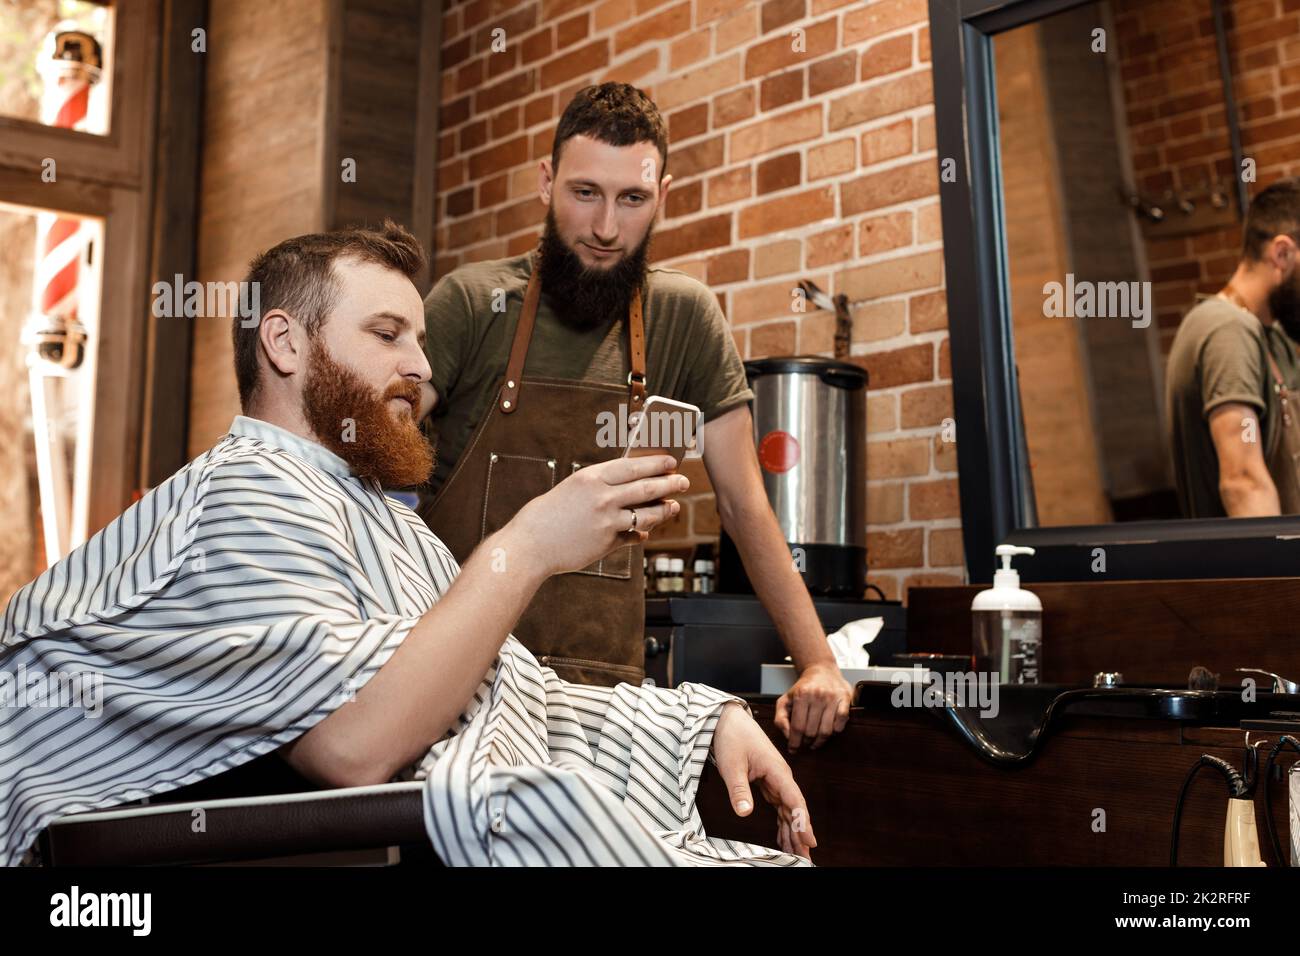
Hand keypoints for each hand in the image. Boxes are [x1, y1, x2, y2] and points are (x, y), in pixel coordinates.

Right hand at [509, 454, 686, 575]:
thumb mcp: (572, 490)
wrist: (529, 546)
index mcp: (591, 478)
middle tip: (684, 481)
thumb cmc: (547, 515)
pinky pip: (633, 536)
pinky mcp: (607, 543)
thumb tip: (628, 487)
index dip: (656, 463)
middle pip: (646, 488)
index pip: (633, 466)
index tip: (671, 461)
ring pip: (647, 514)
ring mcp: (607, 521)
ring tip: (674, 506)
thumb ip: (600, 488)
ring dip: (664, 510)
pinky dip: (641, 534)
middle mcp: (602, 497)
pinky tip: (646, 532)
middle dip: (670, 484)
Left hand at [711, 701, 815, 859]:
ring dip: (793, 831)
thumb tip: (744, 813)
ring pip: (788, 810)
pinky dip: (782, 823)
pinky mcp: (767, 782)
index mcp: (776, 770)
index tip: (809, 840)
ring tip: (797, 854)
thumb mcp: (732, 765)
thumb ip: (739, 790)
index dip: (803, 821)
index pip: (794, 800)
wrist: (727, 719)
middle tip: (806, 857)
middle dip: (801, 833)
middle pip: (795, 809)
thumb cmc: (732, 738)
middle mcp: (780, 776)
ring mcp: (775, 779)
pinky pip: (779, 806)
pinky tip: (783, 839)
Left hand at [774, 661, 852, 751]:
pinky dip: (835, 731)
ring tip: (815, 742)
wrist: (822, 670)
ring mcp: (832, 697)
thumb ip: (780, 718)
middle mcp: (817, 695)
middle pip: (811, 731)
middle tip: (805, 744)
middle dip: (806, 742)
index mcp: (801, 695)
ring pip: (826, 730)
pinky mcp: (845, 699)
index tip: (793, 749)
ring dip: (820, 741)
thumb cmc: (803, 688)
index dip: (794, 741)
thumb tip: (788, 735)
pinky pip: (841, 723)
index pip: (797, 726)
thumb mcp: (785, 699)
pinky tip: (829, 730)